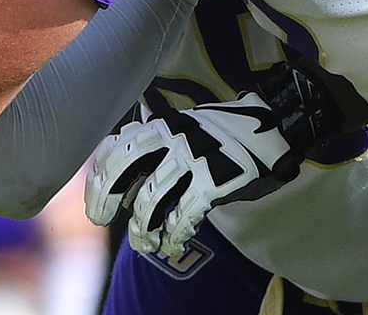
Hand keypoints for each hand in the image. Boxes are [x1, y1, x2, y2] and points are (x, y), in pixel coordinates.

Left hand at [84, 93, 296, 258]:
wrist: (275, 126)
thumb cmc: (224, 134)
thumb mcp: (184, 129)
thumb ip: (154, 145)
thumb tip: (118, 172)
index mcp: (161, 124)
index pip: (116, 147)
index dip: (98, 176)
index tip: (93, 199)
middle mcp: (172, 137)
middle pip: (122, 168)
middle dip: (104, 197)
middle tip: (100, 219)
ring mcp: (192, 157)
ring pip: (150, 198)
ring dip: (142, 227)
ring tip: (143, 242)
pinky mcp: (214, 179)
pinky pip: (184, 214)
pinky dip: (175, 233)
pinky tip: (173, 243)